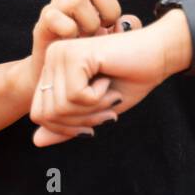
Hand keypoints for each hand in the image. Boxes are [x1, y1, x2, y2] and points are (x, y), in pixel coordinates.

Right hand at [20, 0, 154, 141]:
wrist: (58, 79)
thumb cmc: (87, 57)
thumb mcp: (111, 42)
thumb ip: (124, 30)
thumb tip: (130, 22)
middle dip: (108, 10)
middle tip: (106, 31)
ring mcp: (55, 6)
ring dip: (89, 24)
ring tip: (87, 39)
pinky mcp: (43, 23)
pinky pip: (58, 18)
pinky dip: (70, 32)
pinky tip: (73, 43)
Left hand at [29, 11, 189, 146]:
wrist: (158, 54)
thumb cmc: (130, 79)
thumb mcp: (95, 111)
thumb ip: (66, 125)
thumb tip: (35, 141)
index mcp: (52, 69)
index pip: (39, 115)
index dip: (67, 128)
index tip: (95, 117)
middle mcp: (51, 57)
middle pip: (46, 114)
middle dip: (80, 120)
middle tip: (106, 106)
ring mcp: (60, 53)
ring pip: (60, 107)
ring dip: (92, 109)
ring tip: (108, 91)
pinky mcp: (74, 54)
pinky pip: (75, 96)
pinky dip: (97, 97)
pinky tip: (108, 78)